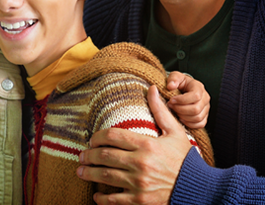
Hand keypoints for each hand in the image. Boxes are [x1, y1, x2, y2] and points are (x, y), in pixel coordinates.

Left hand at [77, 86, 189, 204]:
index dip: (97, 137)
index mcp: (147, 145)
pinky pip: (115, 200)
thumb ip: (161, 112)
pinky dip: (102, 198)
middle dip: (88, 155)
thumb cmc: (186, 160)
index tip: (92, 140)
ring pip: (105, 176)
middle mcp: (141, 163)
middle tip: (82, 156)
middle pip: (104, 156)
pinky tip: (96, 195)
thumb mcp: (176, 133)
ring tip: (81, 171)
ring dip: (89, 173)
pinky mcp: (140, 200)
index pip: (112, 136)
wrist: (200, 189)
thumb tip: (153, 89)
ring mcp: (140, 183)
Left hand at [165, 71, 208, 128]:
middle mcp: (205, 98)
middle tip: (170, 106)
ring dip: (183, 116)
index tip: (171, 100)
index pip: (195, 96)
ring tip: (174, 111)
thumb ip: (173, 79)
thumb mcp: (175, 77)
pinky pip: (200, 124)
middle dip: (180, 109)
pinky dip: (189, 123)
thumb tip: (171, 86)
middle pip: (196, 109)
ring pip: (198, 117)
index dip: (182, 100)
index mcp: (199, 87)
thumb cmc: (178, 83)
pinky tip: (180, 118)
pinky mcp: (204, 116)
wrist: (182, 89)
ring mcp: (206, 108)